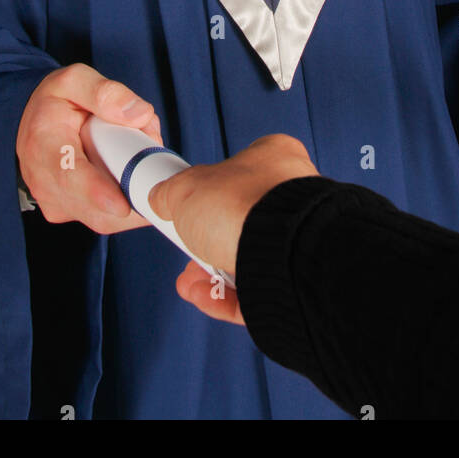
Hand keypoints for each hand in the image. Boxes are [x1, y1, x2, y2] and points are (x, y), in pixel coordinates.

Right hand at [16, 63, 162, 230]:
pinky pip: (106, 217)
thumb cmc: (57, 102)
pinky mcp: (69, 213)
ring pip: (105, 217)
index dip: (96, 193)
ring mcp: (56, 203)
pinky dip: (126, 198)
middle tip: (151, 149)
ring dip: (132, 192)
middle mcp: (44, 182)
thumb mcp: (74, 79)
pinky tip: (126, 169)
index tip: (121, 205)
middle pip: (94, 207)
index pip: (68, 176)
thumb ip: (105, 92)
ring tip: (135, 150)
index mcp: (42, 145)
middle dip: (132, 188)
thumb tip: (139, 114)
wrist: (35, 125)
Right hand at [148, 134, 318, 324]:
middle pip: (236, 222)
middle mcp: (292, 198)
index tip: (184, 209)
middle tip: (185, 251)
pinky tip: (204, 295)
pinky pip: (257, 290)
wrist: (283, 252)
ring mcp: (296, 241)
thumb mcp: (188, 188)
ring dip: (210, 275)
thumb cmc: (245, 205)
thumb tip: (162, 199)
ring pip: (246, 259)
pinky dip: (226, 297)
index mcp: (274, 160)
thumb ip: (171, 193)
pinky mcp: (296, 279)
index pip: (236, 171)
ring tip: (190, 282)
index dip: (204, 193)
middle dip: (202, 244)